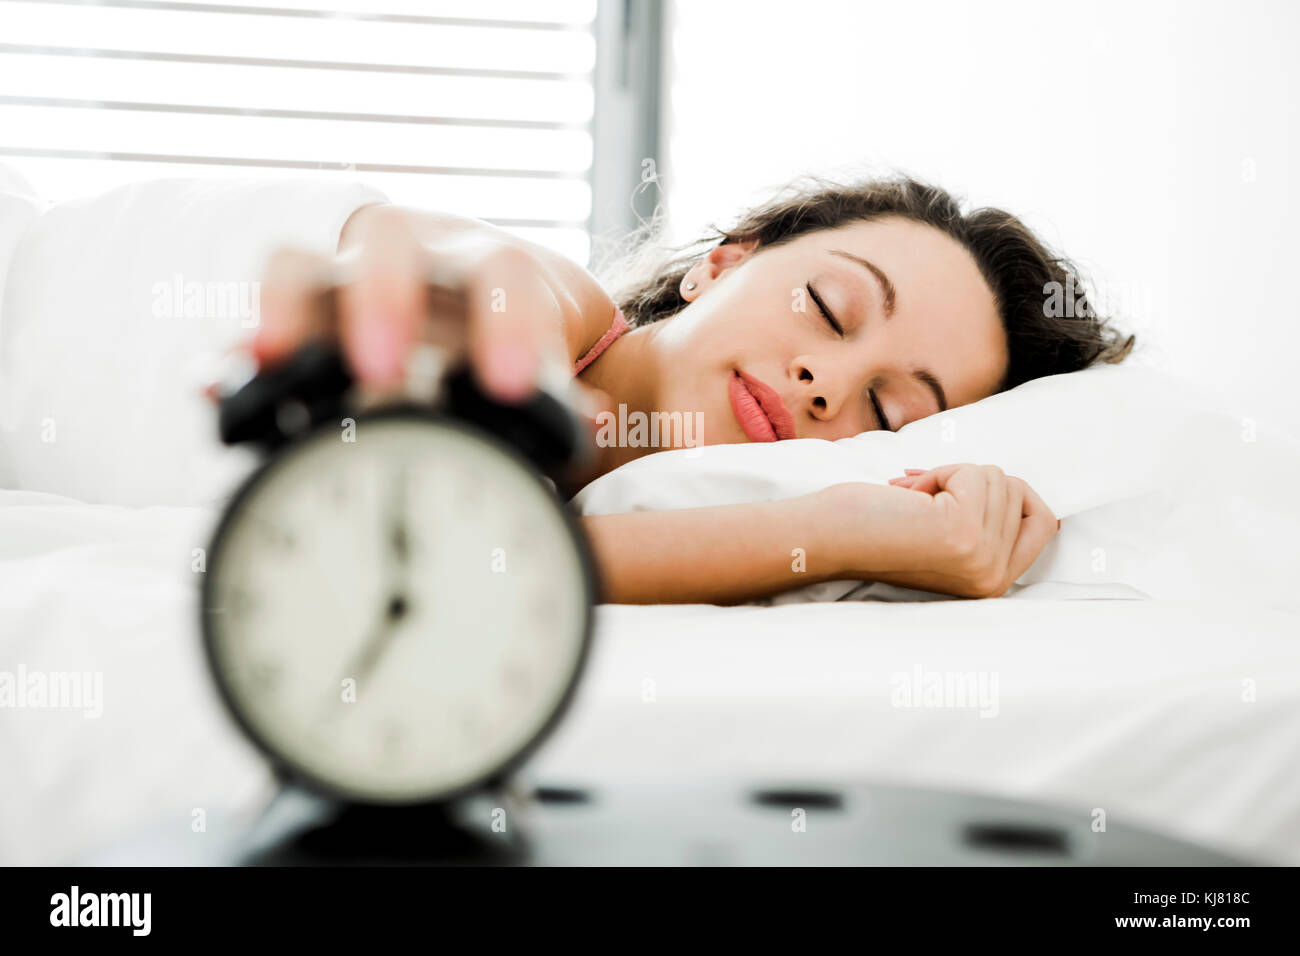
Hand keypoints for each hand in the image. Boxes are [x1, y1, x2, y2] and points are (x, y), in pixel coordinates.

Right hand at [240, 206, 609, 414]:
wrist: (492, 298)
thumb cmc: (523, 342)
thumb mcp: (554, 363)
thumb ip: (571, 397)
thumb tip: (591, 419)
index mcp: (495, 274)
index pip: (506, 278)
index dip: (507, 324)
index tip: (511, 388)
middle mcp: (418, 260)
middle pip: (393, 246)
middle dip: (383, 301)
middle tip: (379, 367)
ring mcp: (349, 278)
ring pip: (307, 265)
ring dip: (288, 312)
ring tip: (267, 365)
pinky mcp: (300, 312)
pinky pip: (257, 319)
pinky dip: (236, 350)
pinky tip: (216, 387)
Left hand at [825, 464, 1058, 598]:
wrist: (827, 539)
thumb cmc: (876, 527)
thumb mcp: (947, 530)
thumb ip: (982, 517)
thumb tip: (1007, 480)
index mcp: (993, 582)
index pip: (1044, 523)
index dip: (1013, 494)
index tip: (967, 491)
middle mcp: (994, 578)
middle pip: (1018, 490)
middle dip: (969, 479)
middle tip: (922, 499)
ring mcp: (981, 557)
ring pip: (997, 477)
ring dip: (950, 474)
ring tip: (912, 501)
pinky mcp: (963, 532)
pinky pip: (974, 473)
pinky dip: (938, 471)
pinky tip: (907, 495)